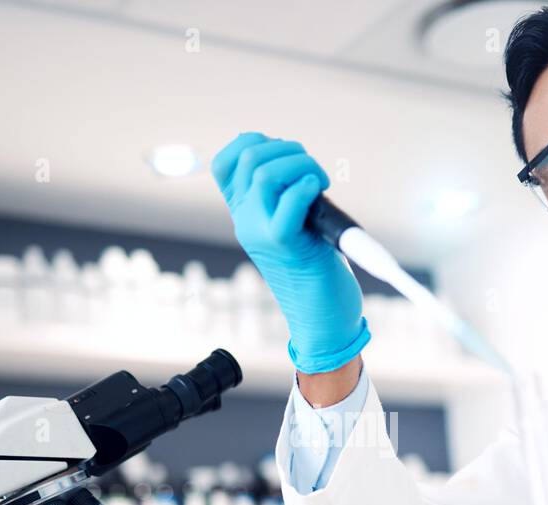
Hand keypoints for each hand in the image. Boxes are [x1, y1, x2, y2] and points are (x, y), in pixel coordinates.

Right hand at [211, 132, 367, 373]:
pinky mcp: (285, 245)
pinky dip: (308, 186)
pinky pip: (288, 201)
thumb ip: (285, 194)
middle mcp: (244, 220)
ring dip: (302, 164)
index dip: (254, 142)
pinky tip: (320, 194)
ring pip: (265, 173)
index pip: (226, 160)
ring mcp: (260, 233)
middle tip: (313, 174)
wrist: (322, 319)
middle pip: (249, 157)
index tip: (285, 157)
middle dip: (289, 150)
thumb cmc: (316, 269)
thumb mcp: (294, 222)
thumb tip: (292, 158)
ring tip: (321, 183)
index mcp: (243, 212)